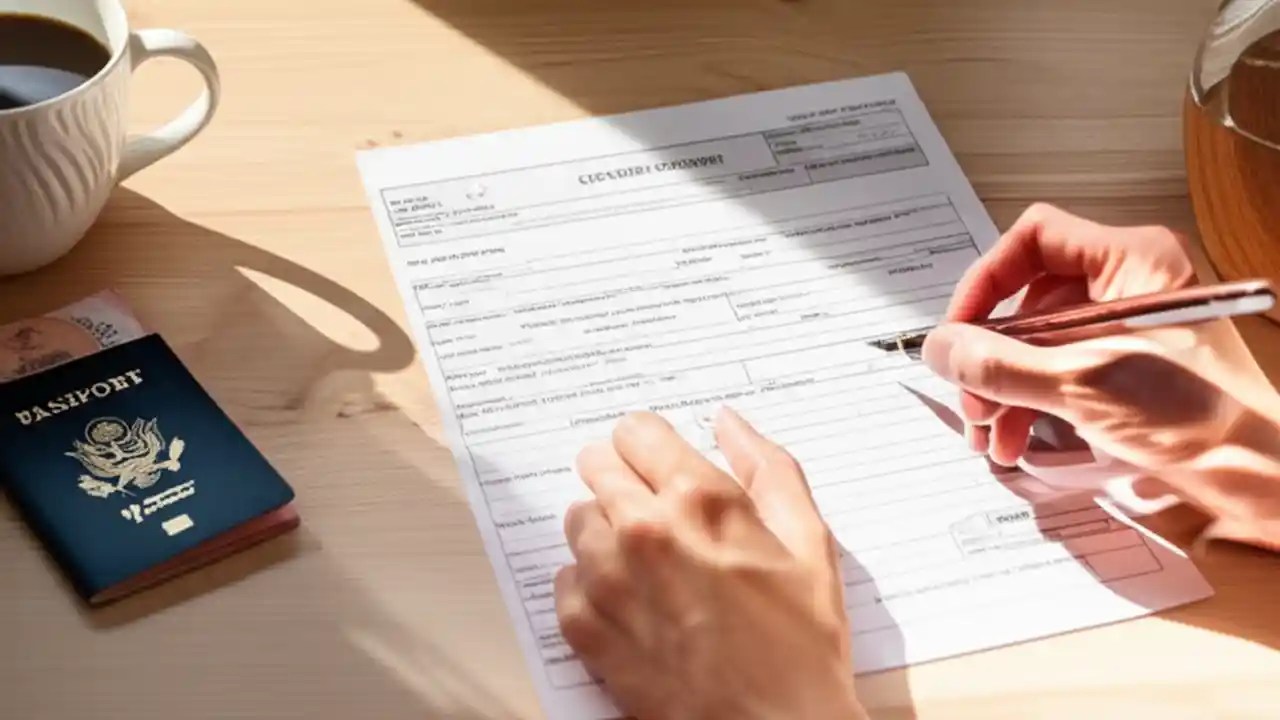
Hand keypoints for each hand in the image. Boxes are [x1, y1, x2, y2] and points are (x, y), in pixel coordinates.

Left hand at [555, 409, 865, 719]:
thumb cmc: (800, 645)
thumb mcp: (810, 544)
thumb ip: (769, 469)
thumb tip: (729, 421)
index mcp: (699, 500)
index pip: (635, 431)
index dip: (651, 446)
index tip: (662, 466)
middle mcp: (643, 531)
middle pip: (595, 465)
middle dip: (623, 479)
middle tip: (652, 511)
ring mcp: (608, 582)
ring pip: (576, 521)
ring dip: (604, 532)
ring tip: (647, 565)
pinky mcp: (586, 630)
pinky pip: (562, 582)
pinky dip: (588, 587)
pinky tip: (630, 605)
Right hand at [922, 203, 1279, 548]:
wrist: (1257, 472)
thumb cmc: (1197, 417)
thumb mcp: (1080, 385)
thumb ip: (1000, 364)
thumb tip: (940, 349)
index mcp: (1132, 259)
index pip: (1032, 240)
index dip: (985, 283)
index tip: (959, 332)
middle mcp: (1129, 281)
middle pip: (1030, 299)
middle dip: (991, 356)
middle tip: (970, 399)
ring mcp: (1129, 324)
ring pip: (1040, 341)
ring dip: (1005, 387)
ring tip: (989, 434)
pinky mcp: (1128, 364)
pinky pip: (1061, 369)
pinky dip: (1033, 401)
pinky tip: (1016, 440)